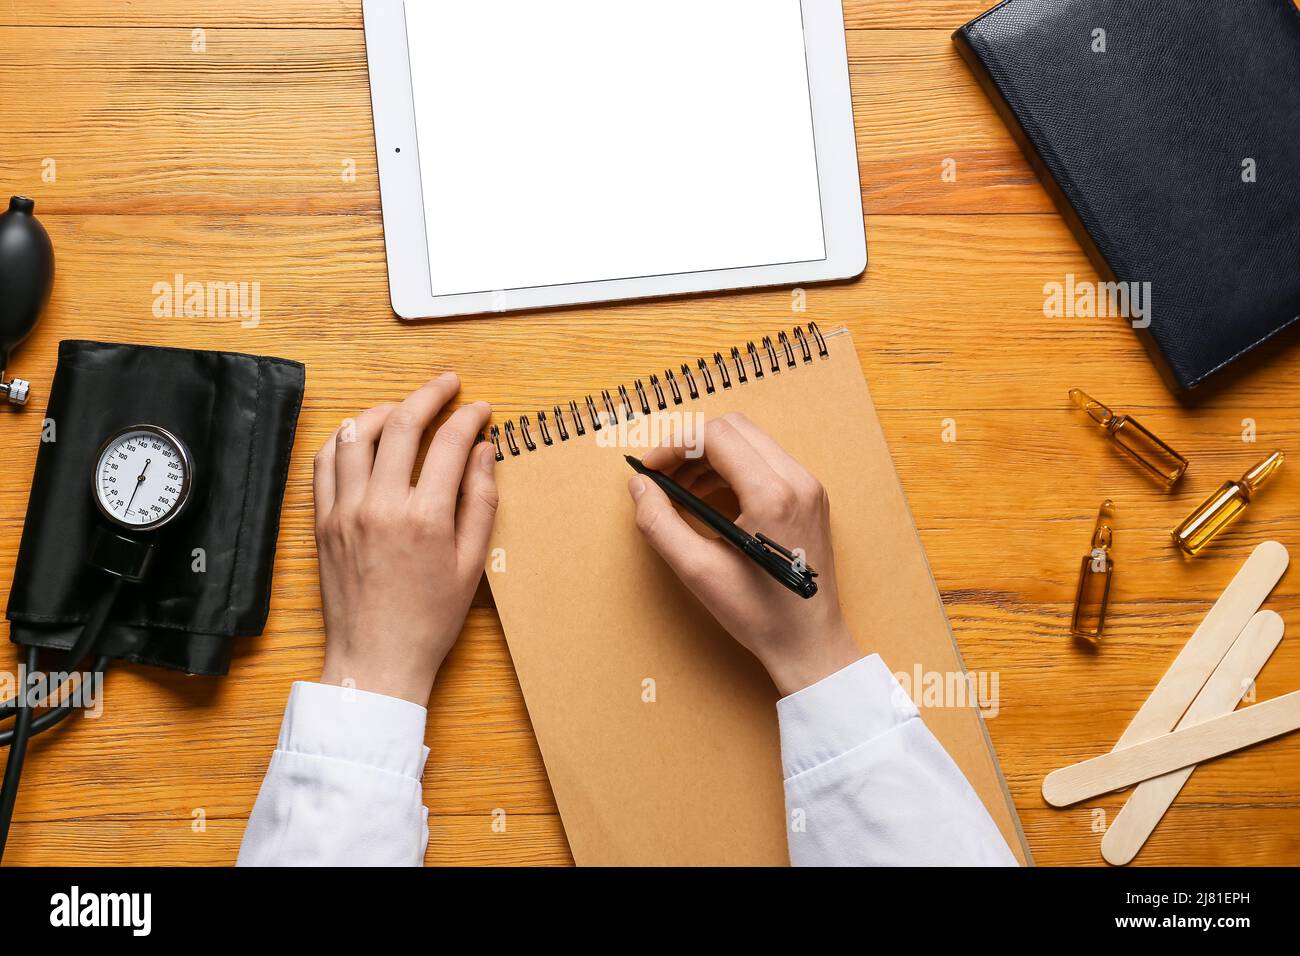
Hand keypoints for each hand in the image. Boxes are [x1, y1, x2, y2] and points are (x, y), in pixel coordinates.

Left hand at [312, 373, 497, 705]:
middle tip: (447, 385)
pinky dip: (342, 440)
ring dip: (383, 410)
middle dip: (429, 395)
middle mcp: (380, 506)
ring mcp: (345, 511)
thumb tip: (484, 452)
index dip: (469, 417)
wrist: (376, 660)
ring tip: (404, 409)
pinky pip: (324, 464)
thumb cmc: (429, 620)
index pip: (449, 443)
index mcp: (424, 518)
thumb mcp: (472, 564)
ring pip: (354, 435)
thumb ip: (480, 501)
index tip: (481, 410)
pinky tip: (360, 437)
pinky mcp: (322, 522)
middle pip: (401, 424)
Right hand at [627, 413, 861, 696]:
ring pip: (751, 441)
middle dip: (691, 445)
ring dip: (711, 456)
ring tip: (682, 491)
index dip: (674, 445)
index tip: (650, 469)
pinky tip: (711, 499)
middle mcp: (798, 481)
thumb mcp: (698, 572)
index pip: (716, 436)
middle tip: (663, 477)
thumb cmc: (760, 615)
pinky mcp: (811, 498)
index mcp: (773, 495)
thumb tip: (640, 487)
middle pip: (734, 428)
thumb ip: (660, 523)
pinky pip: (767, 462)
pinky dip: (733, 469)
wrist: (809, 643)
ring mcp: (809, 487)